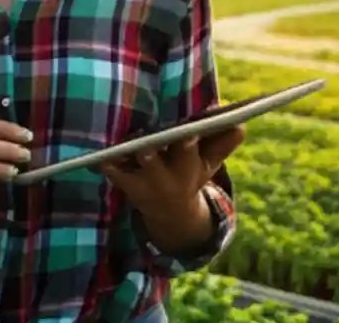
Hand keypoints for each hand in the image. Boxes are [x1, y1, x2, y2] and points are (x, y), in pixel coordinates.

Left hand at [100, 126, 244, 248]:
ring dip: (127, 151)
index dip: (188, 141)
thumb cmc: (190, 173)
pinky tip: (97, 154)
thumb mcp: (208, 163)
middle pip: (155, 158)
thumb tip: (241, 126)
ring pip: (131, 165)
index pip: (189, 150)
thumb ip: (223, 144)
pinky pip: (112, 171)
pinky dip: (104, 162)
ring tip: (122, 138)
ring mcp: (143, 181)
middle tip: (147, 136)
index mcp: (188, 166)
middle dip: (152, 147)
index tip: (189, 132)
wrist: (171, 213)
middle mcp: (165, 176)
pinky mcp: (125, 183)